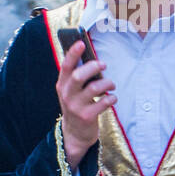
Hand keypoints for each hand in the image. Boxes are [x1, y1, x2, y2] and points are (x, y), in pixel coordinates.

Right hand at [56, 41, 115, 168]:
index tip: (81, 43)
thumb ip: (78, 77)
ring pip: (94, 88)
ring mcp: (76, 106)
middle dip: (93, 67)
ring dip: (107, 83)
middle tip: (103, 64)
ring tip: (111, 84)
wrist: (75, 133)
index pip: (66, 66)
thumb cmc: (77, 105)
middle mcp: (66, 94)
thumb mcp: (72, 91)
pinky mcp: (87, 116)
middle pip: (79, 76)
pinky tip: (112, 98)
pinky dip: (111, 98)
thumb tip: (93, 59)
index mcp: (62, 84)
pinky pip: (103, 103)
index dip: (73, 54)